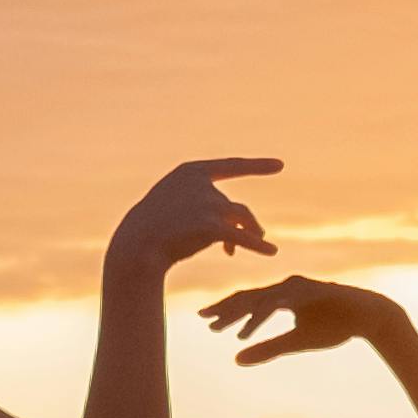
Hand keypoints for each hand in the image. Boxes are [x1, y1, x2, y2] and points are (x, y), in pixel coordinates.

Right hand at [111, 159, 283, 277]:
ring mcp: (206, 203)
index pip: (232, 166)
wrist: (137, 245)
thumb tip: (241, 220)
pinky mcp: (210, 227)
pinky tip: (272, 253)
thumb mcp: (177, 205)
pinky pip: (242, 237)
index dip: (257, 165)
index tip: (280, 165)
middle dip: (247, 226)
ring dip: (252, 234)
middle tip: (258, 238)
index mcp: (191, 171)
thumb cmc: (156, 227)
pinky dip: (258, 245)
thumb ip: (205, 203)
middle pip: (237, 206)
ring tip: (261, 245)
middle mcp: (202, 184)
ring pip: (243, 218)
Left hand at [200, 272, 413, 367]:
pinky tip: (245, 333)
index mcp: (282, 296)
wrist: (369, 318)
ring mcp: (297, 287)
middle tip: (202, 318)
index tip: (205, 320)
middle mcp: (286, 287)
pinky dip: (259, 319)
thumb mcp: (295, 342)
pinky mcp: (308, 291)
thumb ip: (267, 349)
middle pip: (248, 297)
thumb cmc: (335, 326)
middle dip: (224, 308)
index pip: (248, 301)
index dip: (226, 310)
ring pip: (259, 299)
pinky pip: (277, 305)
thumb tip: (235, 359)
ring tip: (219, 329)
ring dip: (237, 314)